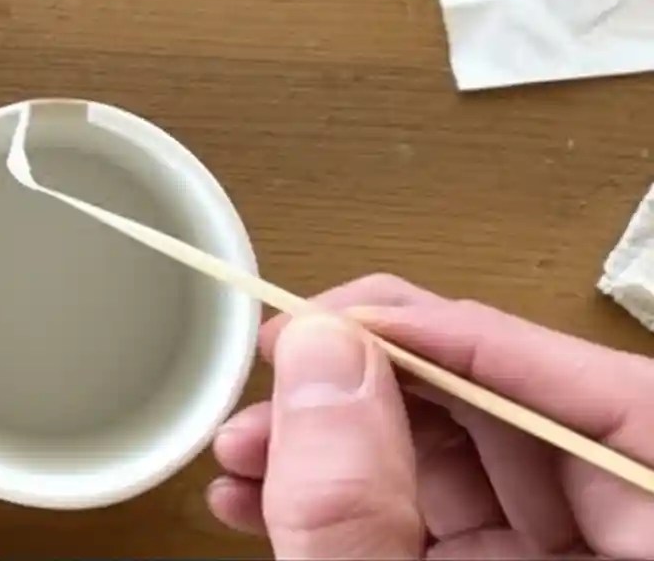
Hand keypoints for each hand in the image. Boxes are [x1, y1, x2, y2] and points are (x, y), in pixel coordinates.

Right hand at [206, 274, 653, 558]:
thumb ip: (363, 511)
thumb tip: (322, 361)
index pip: (620, 401)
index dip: (475, 342)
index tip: (353, 319)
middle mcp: (624, 554)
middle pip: (523, 422)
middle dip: (378, 387)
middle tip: (285, 364)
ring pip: (461, 467)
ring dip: (337, 441)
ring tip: (242, 445)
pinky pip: (428, 520)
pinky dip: (344, 499)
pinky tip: (259, 492)